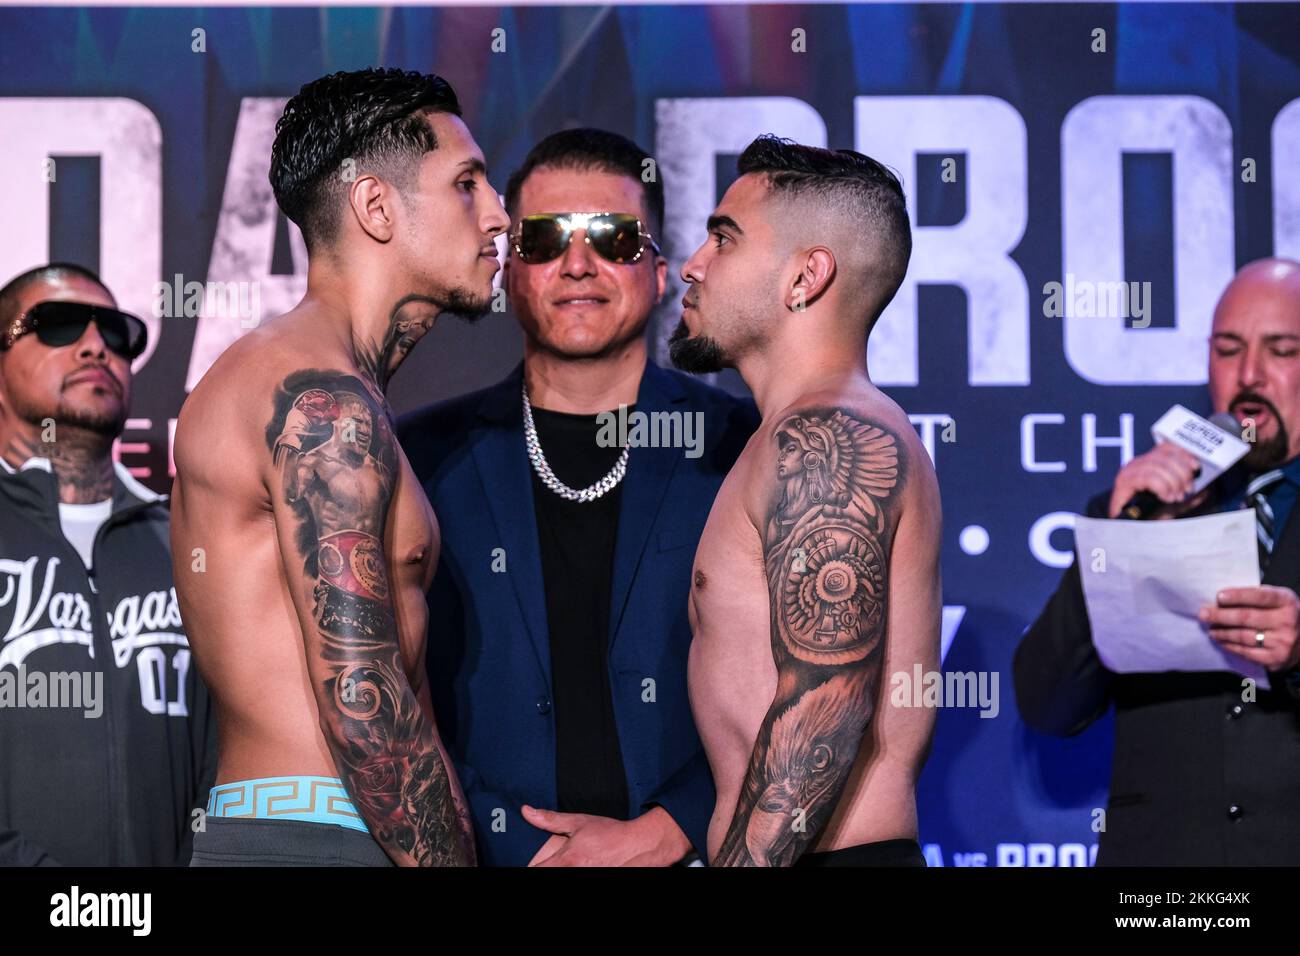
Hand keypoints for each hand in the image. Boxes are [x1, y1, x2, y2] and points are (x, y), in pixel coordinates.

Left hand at [521, 805, 690, 866]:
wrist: (638, 846)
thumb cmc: (610, 834)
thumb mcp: (578, 821)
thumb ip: (550, 819)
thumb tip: (527, 812)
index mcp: (565, 861)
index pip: (536, 871)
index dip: (532, 866)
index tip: (533, 862)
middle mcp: (573, 874)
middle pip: (550, 875)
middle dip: (550, 867)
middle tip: (555, 860)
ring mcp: (585, 880)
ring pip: (564, 878)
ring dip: (566, 870)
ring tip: (575, 862)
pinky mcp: (597, 882)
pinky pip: (580, 881)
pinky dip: (579, 871)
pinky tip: (586, 864)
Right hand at [1107, 443, 1205, 518]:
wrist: (1128, 529)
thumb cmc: (1150, 515)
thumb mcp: (1174, 500)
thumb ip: (1186, 490)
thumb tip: (1204, 484)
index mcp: (1149, 463)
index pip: (1167, 447)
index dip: (1184, 453)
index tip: (1196, 467)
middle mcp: (1137, 463)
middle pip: (1166, 455)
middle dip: (1182, 473)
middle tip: (1186, 490)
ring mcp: (1129, 472)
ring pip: (1159, 465)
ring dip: (1173, 482)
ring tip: (1176, 497)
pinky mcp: (1124, 482)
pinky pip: (1149, 477)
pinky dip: (1162, 487)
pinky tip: (1166, 497)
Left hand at [1199, 585, 1299, 670]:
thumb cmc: (1283, 616)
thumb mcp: (1278, 601)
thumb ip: (1256, 597)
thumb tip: (1221, 599)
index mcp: (1287, 601)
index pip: (1260, 596)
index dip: (1238, 596)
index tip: (1219, 596)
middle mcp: (1287, 621)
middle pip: (1246, 618)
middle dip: (1220, 615)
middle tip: (1203, 614)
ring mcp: (1282, 642)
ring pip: (1243, 636)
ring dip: (1222, 632)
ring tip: (1210, 629)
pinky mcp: (1275, 659)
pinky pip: (1246, 652)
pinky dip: (1230, 646)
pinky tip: (1221, 641)